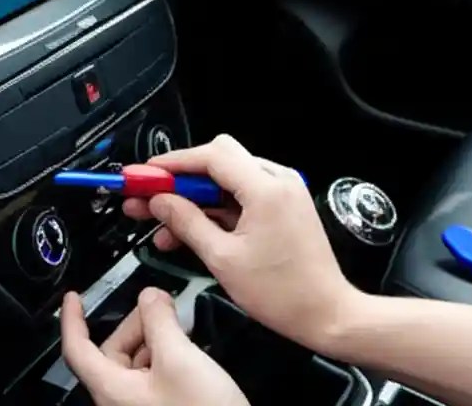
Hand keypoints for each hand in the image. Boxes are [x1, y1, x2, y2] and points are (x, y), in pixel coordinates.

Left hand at [60, 288, 247, 405]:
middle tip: (162, 307)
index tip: (73, 297)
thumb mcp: (179, 359)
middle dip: (134, 325)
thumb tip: (149, 296)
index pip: (77, 349)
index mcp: (110, 389)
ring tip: (179, 327)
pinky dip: (163, 359)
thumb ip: (160, 322)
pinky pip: (151, 380)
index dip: (72, 320)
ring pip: (134, 366)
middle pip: (112, 353)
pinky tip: (186, 352)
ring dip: (153, 341)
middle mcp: (118, 402)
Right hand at [123, 136, 359, 353]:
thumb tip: (160, 202)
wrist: (327, 314)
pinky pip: (241, 196)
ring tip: (164, 226)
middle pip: (217, 161)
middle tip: (149, 198)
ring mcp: (283, 193)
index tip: (144, 175)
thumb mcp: (222, 259)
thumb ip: (186, 223)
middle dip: (179, 179)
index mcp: (266, 189)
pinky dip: (215, 209)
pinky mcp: (283, 207)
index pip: (209, 156)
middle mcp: (278, 182)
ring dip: (194, 198)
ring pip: (226, 180)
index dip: (171, 163)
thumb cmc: (284, 293)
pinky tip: (191, 231)